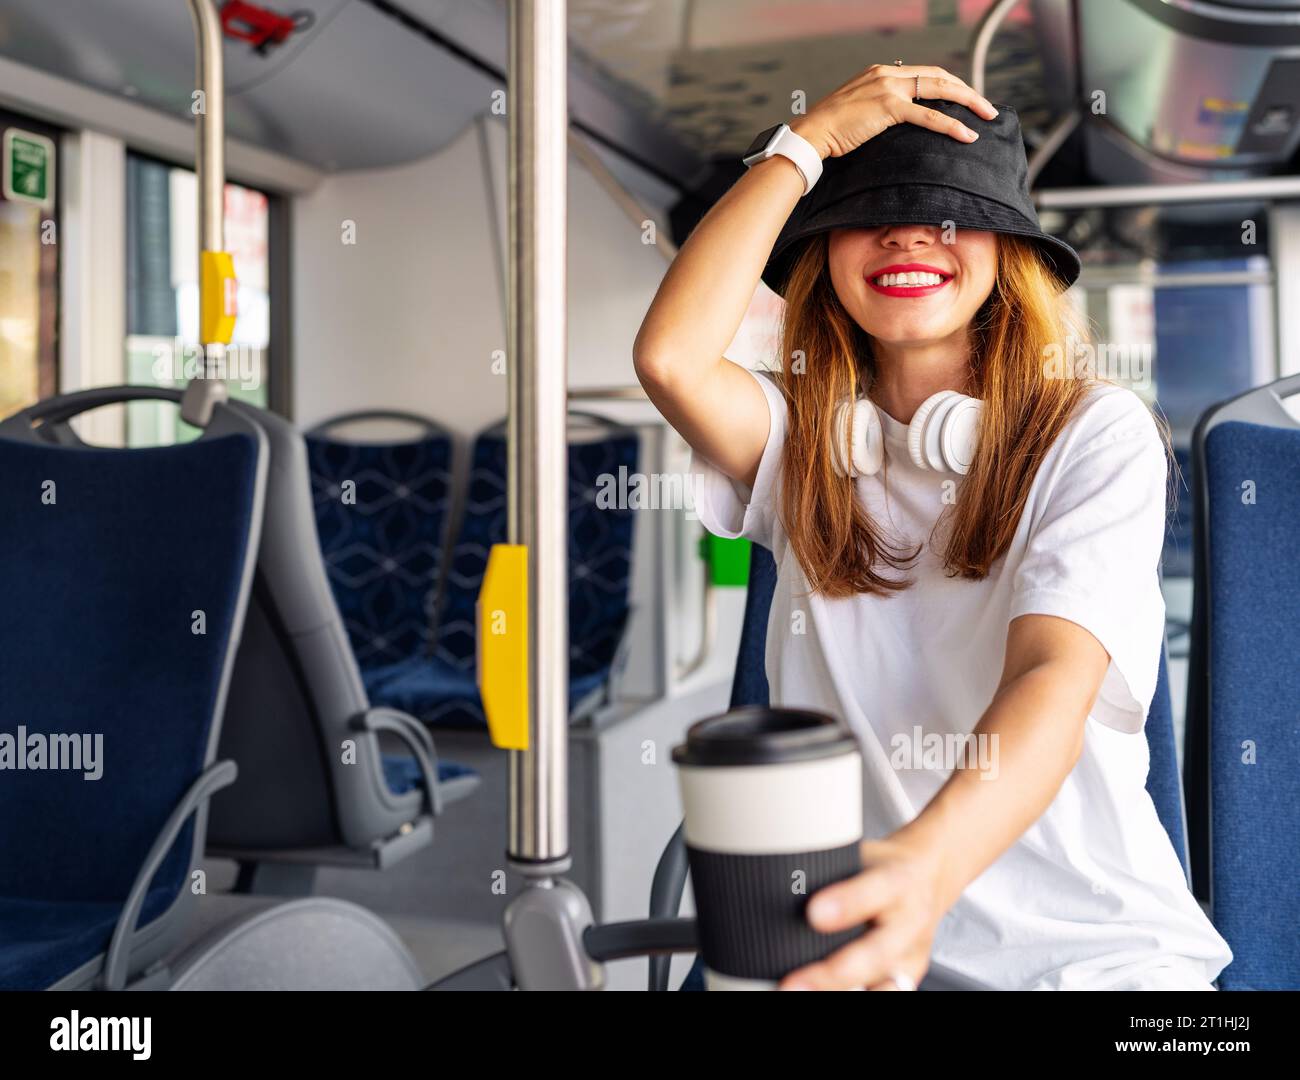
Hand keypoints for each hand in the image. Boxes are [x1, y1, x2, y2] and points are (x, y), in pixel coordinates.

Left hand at [779, 835, 947, 990]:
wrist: (927, 878)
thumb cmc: (881, 865)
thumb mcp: (860, 853)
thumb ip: (827, 871)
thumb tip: (772, 880)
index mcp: (897, 881)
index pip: (875, 890)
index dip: (847, 903)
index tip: (814, 914)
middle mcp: (910, 923)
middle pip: (877, 954)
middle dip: (835, 974)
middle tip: (792, 985)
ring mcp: (911, 956)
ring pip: (884, 988)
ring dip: (843, 994)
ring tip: (801, 996)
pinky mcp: (906, 979)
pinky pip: (883, 994)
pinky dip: (855, 996)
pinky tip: (822, 997)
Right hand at [789, 64, 997, 160]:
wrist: (812, 133)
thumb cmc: (830, 129)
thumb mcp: (857, 109)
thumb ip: (878, 107)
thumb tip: (896, 120)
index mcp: (882, 71)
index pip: (926, 72)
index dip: (951, 84)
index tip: (967, 98)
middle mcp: (889, 73)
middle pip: (940, 76)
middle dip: (968, 91)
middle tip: (987, 107)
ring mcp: (889, 87)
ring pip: (941, 90)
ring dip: (969, 102)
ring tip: (987, 116)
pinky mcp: (888, 107)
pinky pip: (928, 115)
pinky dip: (951, 125)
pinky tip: (966, 134)